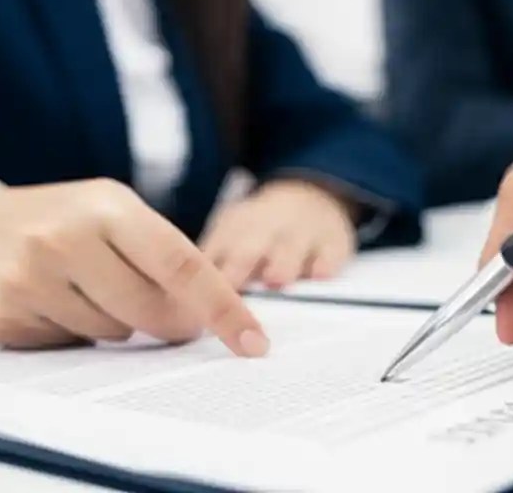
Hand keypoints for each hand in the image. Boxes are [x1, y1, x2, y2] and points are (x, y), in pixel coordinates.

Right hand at [0, 178, 268, 355]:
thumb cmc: (57, 221)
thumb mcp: (108, 213)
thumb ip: (159, 256)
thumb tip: (205, 318)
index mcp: (105, 204)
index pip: (181, 263)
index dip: (223, 307)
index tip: (253, 342)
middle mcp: (65, 236)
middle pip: (150, 310)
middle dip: (167, 323)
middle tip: (165, 318)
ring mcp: (30, 277)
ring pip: (111, 334)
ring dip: (114, 324)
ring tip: (82, 289)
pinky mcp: (4, 316)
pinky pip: (69, 347)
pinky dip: (72, 333)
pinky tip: (50, 303)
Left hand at [201, 179, 358, 290]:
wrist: (311, 196)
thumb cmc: (260, 234)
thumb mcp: (231, 239)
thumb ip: (211, 270)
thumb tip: (180, 315)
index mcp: (232, 229)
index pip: (214, 254)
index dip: (204, 276)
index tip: (194, 301)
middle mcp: (264, 228)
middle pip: (247, 247)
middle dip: (238, 266)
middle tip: (228, 291)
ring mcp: (300, 232)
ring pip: (289, 246)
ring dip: (281, 262)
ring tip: (275, 280)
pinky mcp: (332, 239)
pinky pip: (330, 249)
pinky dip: (325, 261)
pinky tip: (319, 275)